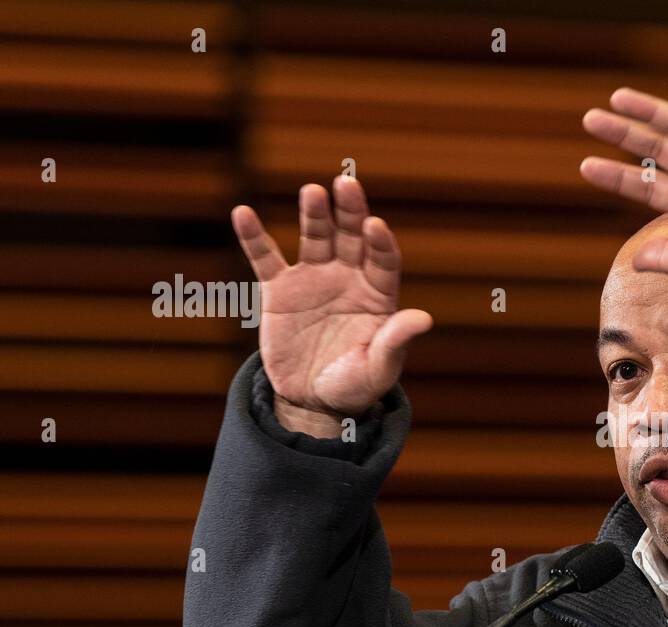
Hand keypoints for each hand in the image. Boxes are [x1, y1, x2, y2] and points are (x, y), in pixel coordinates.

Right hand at [231, 177, 431, 432]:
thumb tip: (424, 318)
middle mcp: (349, 278)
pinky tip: (242, 213)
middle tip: (346, 184)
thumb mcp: (379, 369)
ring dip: (314, 214)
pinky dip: (254, 237)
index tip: (375, 226)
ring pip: (315, 238)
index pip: (384, 259)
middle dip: (350, 211)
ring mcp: (314, 279)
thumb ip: (396, 341)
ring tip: (312, 192)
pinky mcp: (280, 291)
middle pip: (351, 237)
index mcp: (379, 294)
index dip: (381, 242)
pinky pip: (265, 258)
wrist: (314, 401)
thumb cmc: (356, 385)